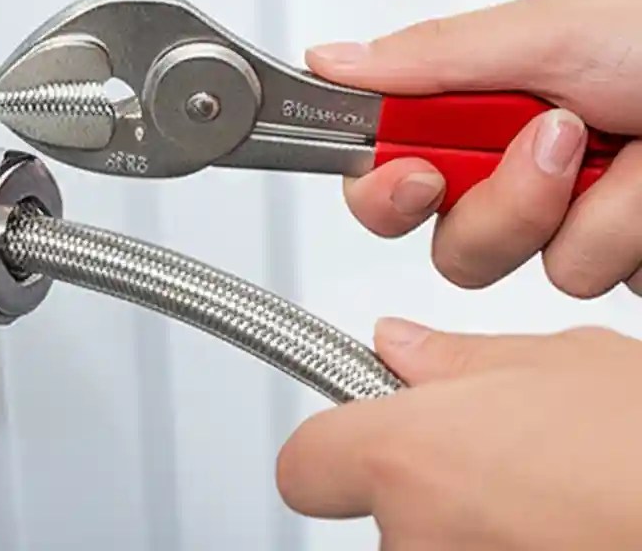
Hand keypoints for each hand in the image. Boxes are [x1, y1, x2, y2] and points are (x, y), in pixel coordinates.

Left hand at [277, 318, 641, 548]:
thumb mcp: (565, 368)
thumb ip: (460, 364)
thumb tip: (399, 348)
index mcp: (409, 459)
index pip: (305, 466)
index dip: (335, 448)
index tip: (364, 435)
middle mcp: (418, 540)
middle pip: (378, 519)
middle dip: (425, 492)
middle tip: (501, 467)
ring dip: (475, 531)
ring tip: (560, 504)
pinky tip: (574, 530)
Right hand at [306, 0, 641, 296]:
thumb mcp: (551, 31)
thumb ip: (432, 59)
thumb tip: (331, 63)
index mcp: (484, 111)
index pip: (386, 175)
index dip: (387, 190)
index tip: (418, 175)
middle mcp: (523, 172)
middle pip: (454, 243)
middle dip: (509, 204)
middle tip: (563, 144)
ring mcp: (580, 221)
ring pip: (537, 270)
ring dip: (596, 216)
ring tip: (639, 157)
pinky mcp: (631, 259)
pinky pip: (608, 283)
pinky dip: (640, 237)